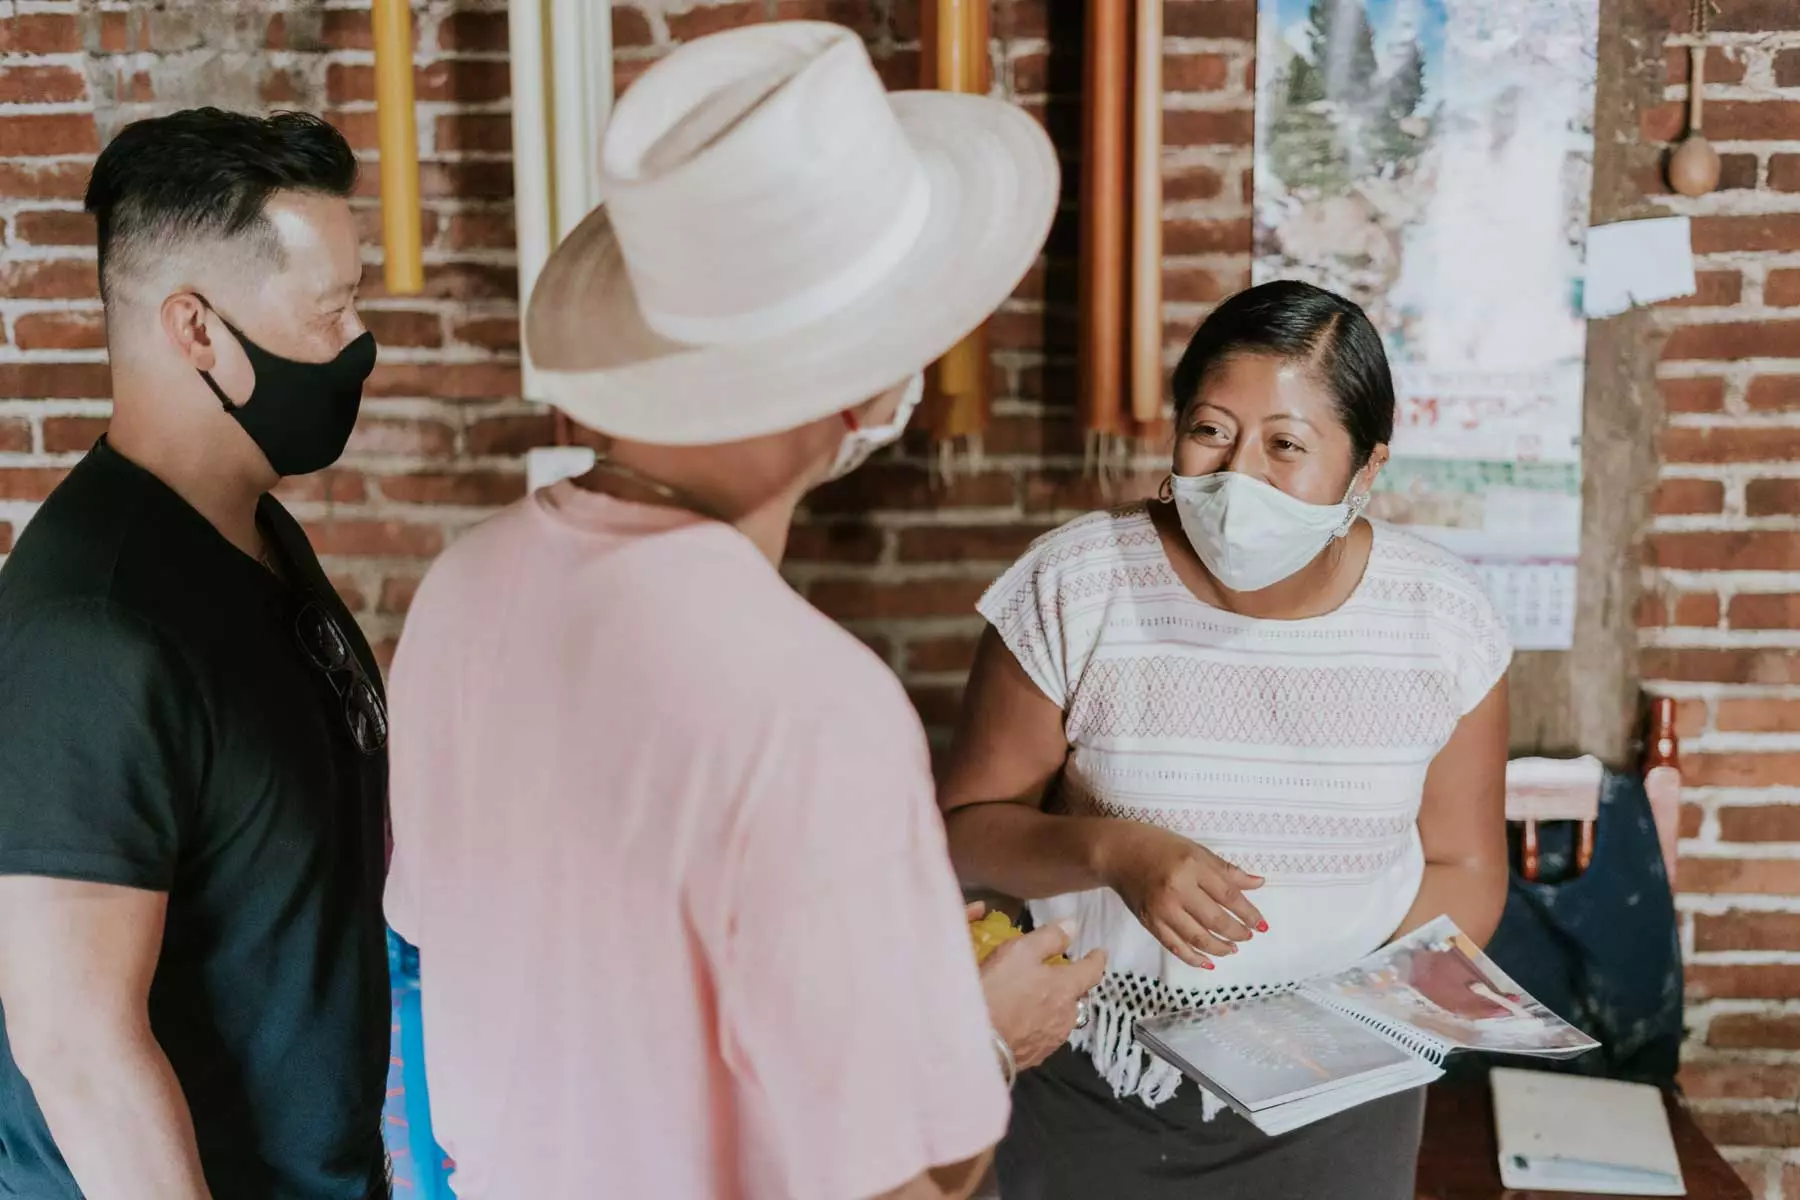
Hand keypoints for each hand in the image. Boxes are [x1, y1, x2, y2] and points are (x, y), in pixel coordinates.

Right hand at [976, 916, 1105, 1070]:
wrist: (977, 1042)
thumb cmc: (998, 990)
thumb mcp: (1020, 952)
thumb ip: (1049, 938)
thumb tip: (1073, 927)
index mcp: (1067, 987)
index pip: (1092, 971)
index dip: (1096, 959)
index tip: (1099, 953)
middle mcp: (1066, 1015)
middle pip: (1077, 995)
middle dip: (1071, 984)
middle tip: (1058, 974)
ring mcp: (1052, 1039)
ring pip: (1062, 1016)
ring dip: (1055, 1005)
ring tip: (1037, 998)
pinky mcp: (1036, 1056)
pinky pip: (1045, 1034)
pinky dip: (1040, 1023)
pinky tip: (1023, 1021)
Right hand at [1094, 822, 1265, 968]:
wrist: (1118, 853)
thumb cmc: (1159, 847)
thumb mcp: (1195, 850)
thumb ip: (1226, 870)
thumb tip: (1258, 883)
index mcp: (1191, 867)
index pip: (1228, 896)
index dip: (1249, 913)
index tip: (1261, 924)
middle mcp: (1176, 889)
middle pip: (1215, 920)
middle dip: (1237, 932)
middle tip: (1248, 936)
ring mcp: (1161, 909)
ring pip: (1197, 938)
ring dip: (1219, 948)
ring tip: (1232, 949)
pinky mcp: (1149, 922)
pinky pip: (1175, 946)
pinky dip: (1193, 957)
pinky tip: (1208, 961)